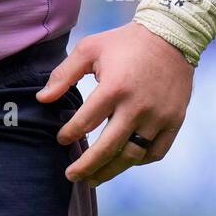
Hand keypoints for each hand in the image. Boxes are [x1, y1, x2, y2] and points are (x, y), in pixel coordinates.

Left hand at [35, 22, 192, 186]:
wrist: (170, 36)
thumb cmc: (124, 43)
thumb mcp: (89, 49)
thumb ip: (63, 74)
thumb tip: (42, 99)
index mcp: (114, 87)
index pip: (85, 122)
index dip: (69, 134)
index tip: (61, 139)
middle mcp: (137, 106)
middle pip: (108, 148)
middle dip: (87, 166)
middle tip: (71, 176)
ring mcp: (158, 117)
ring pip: (132, 156)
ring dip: (111, 171)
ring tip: (93, 179)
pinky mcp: (174, 121)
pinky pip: (155, 152)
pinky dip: (138, 161)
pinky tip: (123, 161)